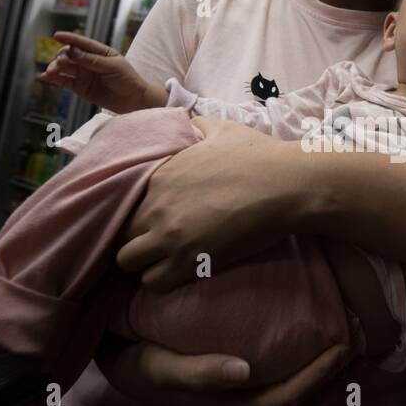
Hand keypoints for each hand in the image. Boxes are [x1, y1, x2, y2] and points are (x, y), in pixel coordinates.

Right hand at [38, 32, 150, 112]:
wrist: (133, 101)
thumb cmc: (127, 79)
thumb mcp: (112, 67)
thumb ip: (92, 60)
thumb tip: (73, 51)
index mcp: (99, 52)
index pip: (81, 43)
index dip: (69, 38)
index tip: (56, 35)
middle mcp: (88, 61)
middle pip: (69, 54)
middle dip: (62, 56)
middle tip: (61, 62)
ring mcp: (83, 74)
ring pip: (64, 67)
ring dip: (55, 67)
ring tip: (52, 72)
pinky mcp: (79, 87)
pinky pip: (64, 81)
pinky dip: (54, 79)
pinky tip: (45, 77)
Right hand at [93, 336, 354, 405]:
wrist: (118, 361)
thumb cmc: (139, 360)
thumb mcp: (158, 367)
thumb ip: (198, 373)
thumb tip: (245, 372)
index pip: (285, 402)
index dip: (317, 379)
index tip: (342, 348)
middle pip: (298, 404)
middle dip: (331, 380)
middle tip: (358, 344)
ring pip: (295, 400)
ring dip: (324, 380)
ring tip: (350, 349)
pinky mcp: (241, 395)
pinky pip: (283, 389)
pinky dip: (307, 375)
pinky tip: (321, 352)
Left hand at [116, 117, 307, 290]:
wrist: (285, 185)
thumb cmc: (258, 155)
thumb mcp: (221, 129)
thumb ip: (196, 126)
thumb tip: (190, 122)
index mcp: (159, 175)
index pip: (124, 201)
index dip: (137, 212)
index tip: (154, 217)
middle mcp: (156, 206)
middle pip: (120, 234)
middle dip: (135, 239)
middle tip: (156, 243)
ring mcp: (170, 236)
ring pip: (128, 262)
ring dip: (144, 263)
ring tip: (165, 261)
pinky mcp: (189, 262)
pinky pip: (153, 283)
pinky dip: (162, 280)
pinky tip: (179, 272)